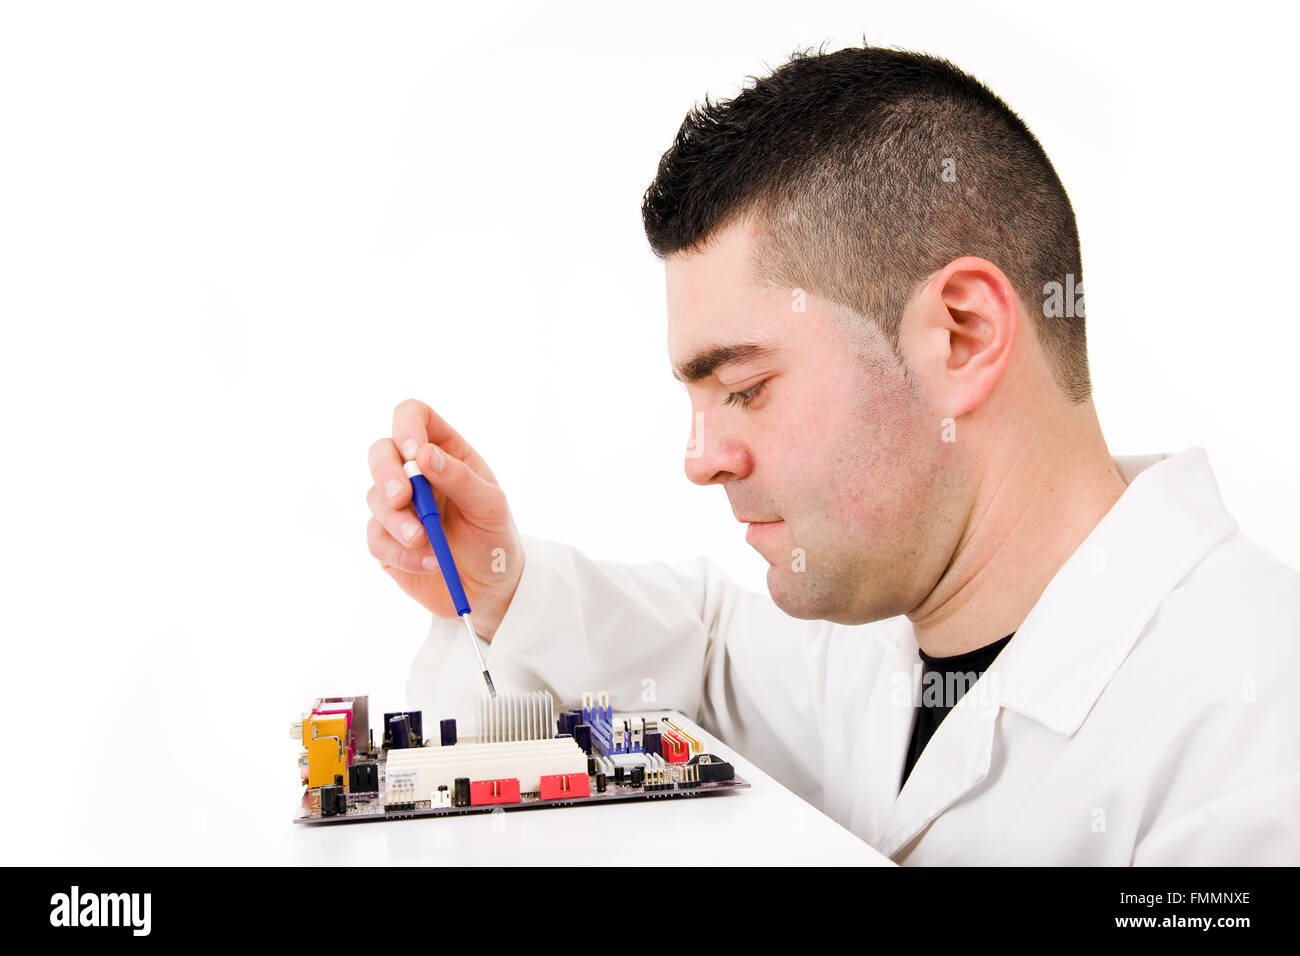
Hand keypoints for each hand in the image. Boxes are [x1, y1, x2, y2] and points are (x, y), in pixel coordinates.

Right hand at [366, 399, 523, 639]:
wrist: (489, 589)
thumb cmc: (494, 538)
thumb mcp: (490, 507)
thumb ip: (460, 479)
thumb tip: (424, 454)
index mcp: (444, 452)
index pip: (414, 416)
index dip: (407, 425)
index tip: (414, 452)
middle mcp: (415, 474)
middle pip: (381, 451)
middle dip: (386, 473)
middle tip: (403, 498)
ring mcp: (397, 507)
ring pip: (374, 497)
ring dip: (398, 522)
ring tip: (426, 542)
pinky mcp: (386, 540)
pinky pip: (376, 539)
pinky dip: (402, 553)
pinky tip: (430, 562)